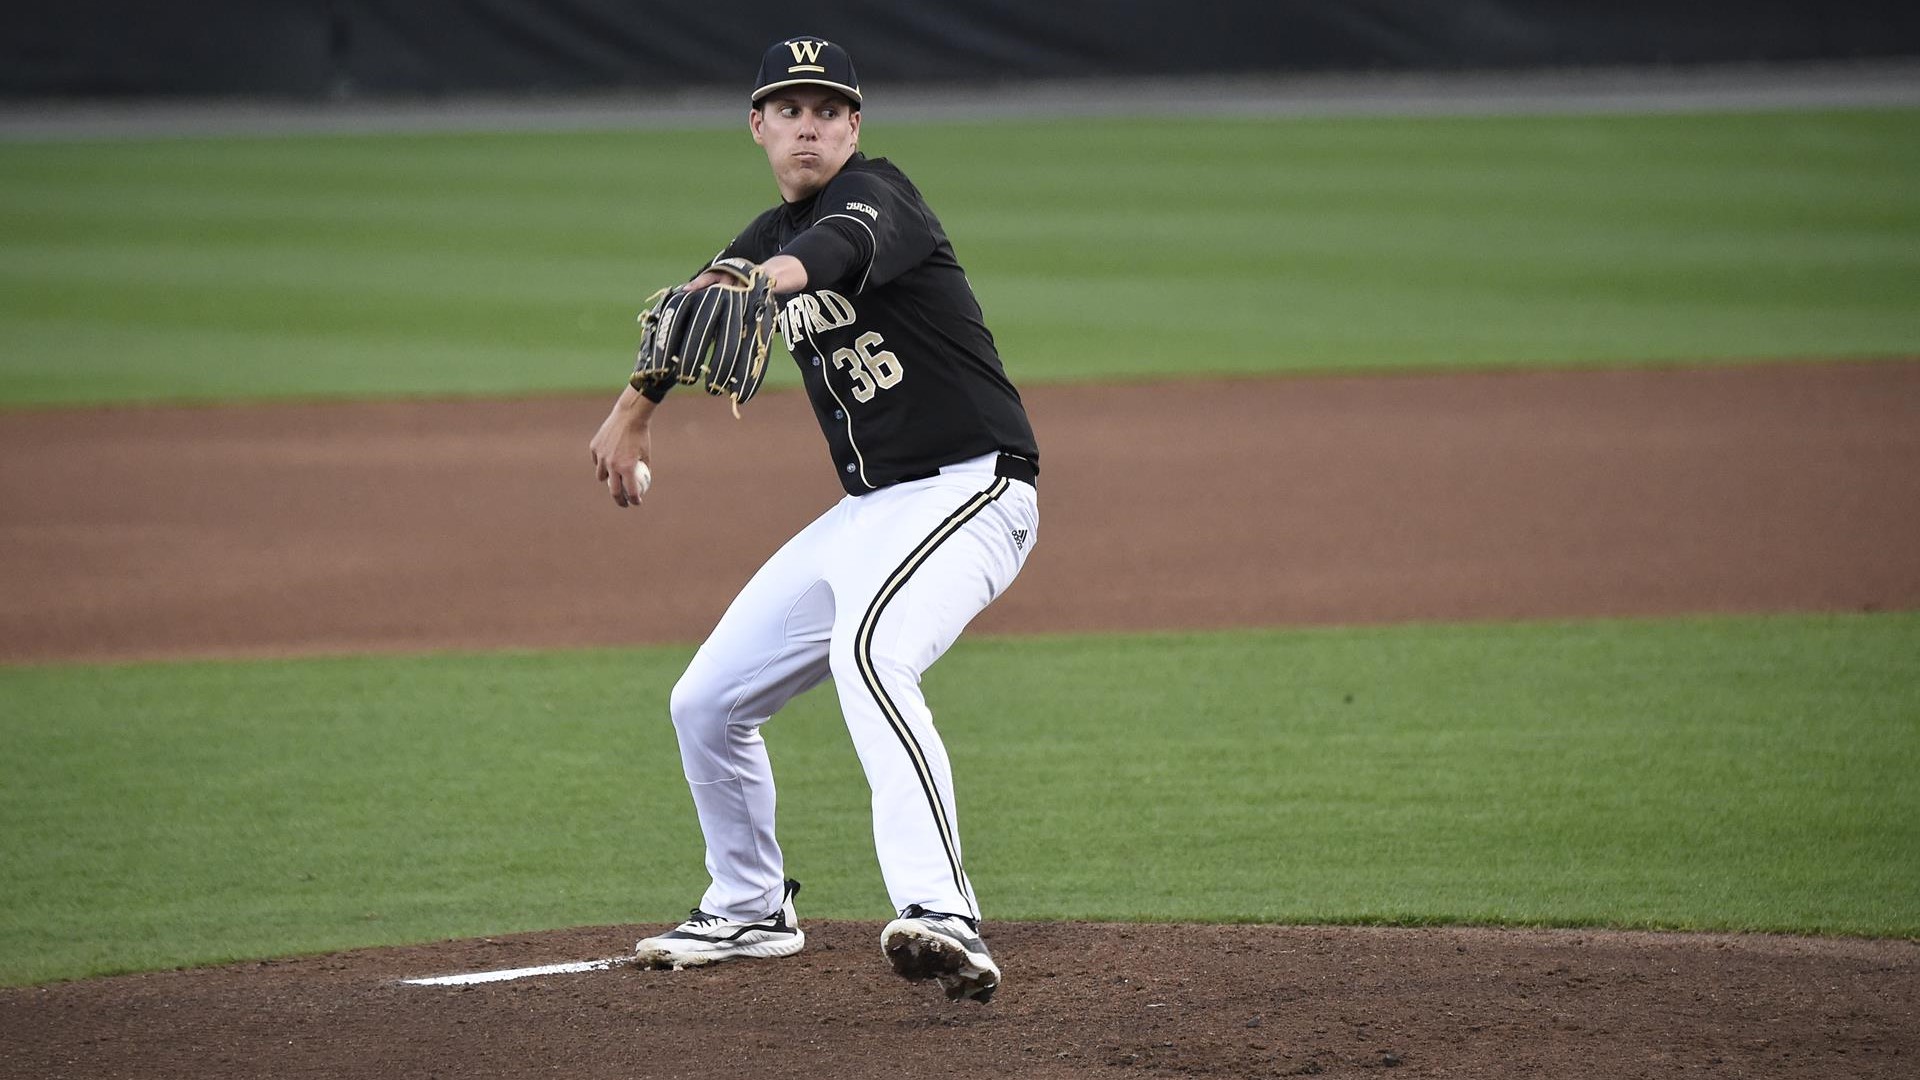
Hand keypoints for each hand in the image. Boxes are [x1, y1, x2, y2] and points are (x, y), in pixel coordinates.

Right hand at [589, 387, 656, 508]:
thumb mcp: (646, 454)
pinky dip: (602, 463)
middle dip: (619, 500)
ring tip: (614, 479)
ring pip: (601, 476)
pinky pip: (597, 461)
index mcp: (627, 467)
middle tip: (624, 502)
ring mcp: (601, 456)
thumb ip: (644, 469)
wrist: (629, 415)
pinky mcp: (595, 447)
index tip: (636, 502)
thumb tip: (644, 482)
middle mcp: (612, 464)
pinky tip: (607, 462)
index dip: (634, 500)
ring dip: (608, 480)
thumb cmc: (641, 434)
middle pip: (613, 491)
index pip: (630, 492)